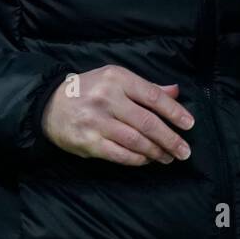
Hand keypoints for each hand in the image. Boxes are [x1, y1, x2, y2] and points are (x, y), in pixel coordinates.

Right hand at [41, 64, 193, 165]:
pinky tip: (147, 159)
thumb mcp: (116, 79)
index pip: (153, 96)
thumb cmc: (90, 90)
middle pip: (147, 122)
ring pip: (136, 141)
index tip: (189, 124)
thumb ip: (146, 87)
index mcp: (118, 78)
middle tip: (185, 151)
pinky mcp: (88, 142)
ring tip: (169, 157)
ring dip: (156, 151)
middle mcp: (108, 98)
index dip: (174, 112)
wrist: (50, 105)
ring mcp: (97, 121)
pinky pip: (120, 154)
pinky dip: (137, 159)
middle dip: (170, 139)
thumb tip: (175, 91)